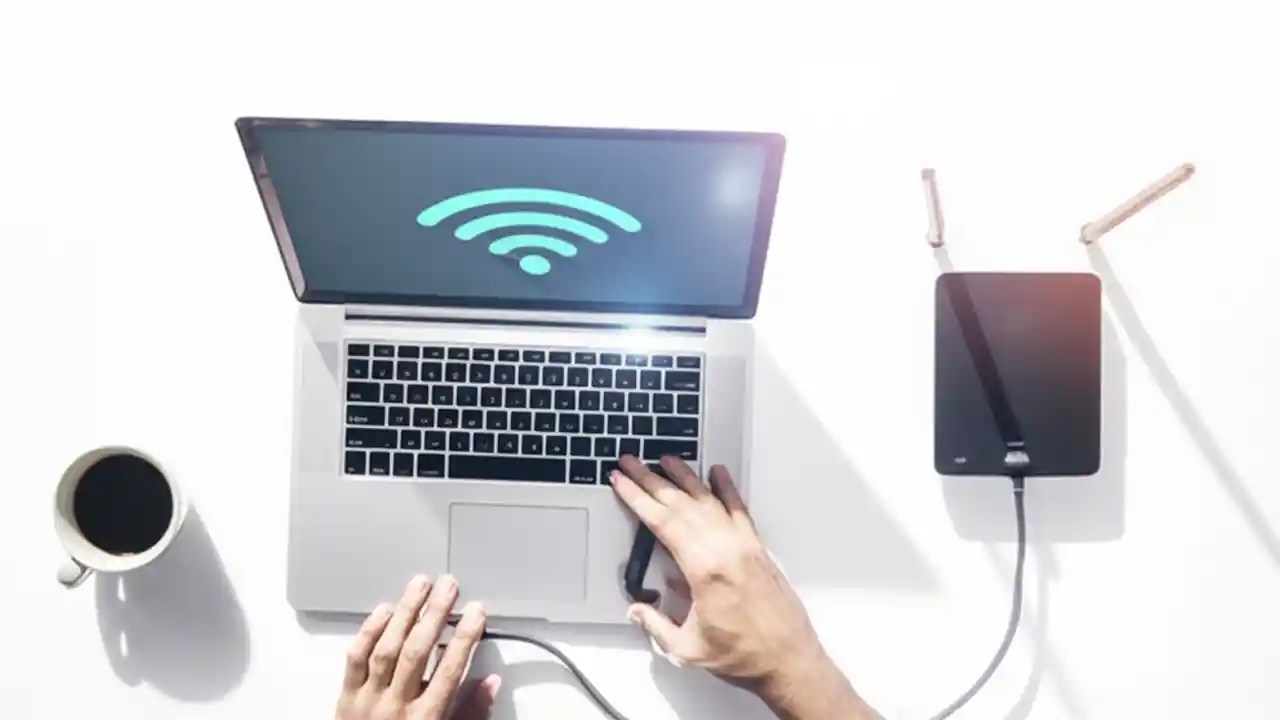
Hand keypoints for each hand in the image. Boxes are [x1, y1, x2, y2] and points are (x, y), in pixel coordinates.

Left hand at [336, 575, 500, 719]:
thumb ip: (471, 715)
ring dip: (405, 612)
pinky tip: (384, 609)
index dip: (465, 638)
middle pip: (417, 652)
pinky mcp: (346, 695)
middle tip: (450, 585)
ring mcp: (367, 699)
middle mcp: (395, 707)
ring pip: (386, 648)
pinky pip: (355, 657)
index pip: (449, 671)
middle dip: (435, 614)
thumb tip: (491, 683)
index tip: (477, 612)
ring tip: (421, 585)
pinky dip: (369, 630)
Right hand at [611, 456, 877, 719]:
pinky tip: (718, 473)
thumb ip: (656, 626)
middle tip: (632, 462)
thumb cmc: (746, 656)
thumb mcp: (687, 648)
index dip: (637, 498)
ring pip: (709, 501)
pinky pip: (739, 510)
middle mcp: (726, 550)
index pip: (663, 522)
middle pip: (681, 504)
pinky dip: (727, 489)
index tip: (622, 481)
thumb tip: (638, 609)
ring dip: (685, 477)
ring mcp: (744, 546)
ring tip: (666, 460)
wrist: (790, 662)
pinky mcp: (758, 549)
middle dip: (652, 480)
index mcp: (704, 570)